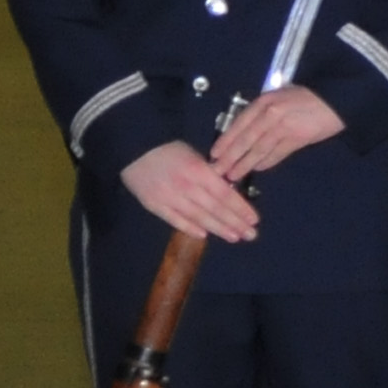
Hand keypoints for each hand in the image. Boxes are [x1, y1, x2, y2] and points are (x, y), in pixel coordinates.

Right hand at [120, 140, 257, 242]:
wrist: (134, 149)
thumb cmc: (169, 150)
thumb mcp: (195, 154)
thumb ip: (211, 172)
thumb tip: (231, 188)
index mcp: (198, 171)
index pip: (225, 194)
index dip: (240, 209)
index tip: (254, 219)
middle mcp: (186, 187)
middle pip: (215, 209)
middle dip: (235, 223)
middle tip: (251, 234)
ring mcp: (169, 197)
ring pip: (198, 217)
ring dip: (218, 229)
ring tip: (234, 237)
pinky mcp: (154, 204)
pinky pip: (174, 219)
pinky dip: (190, 228)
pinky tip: (204, 235)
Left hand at [207, 86, 339, 183]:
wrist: (336, 100)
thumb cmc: (306, 97)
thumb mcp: (280, 97)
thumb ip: (263, 111)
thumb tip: (246, 131)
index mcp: (264, 102)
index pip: (239, 124)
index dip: (226, 140)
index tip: (214, 154)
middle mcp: (271, 114)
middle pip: (246, 139)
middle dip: (230, 157)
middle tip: (218, 170)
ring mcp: (285, 126)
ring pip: (260, 148)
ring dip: (245, 164)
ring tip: (234, 174)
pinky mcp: (298, 138)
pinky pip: (278, 153)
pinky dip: (267, 162)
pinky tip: (258, 169)